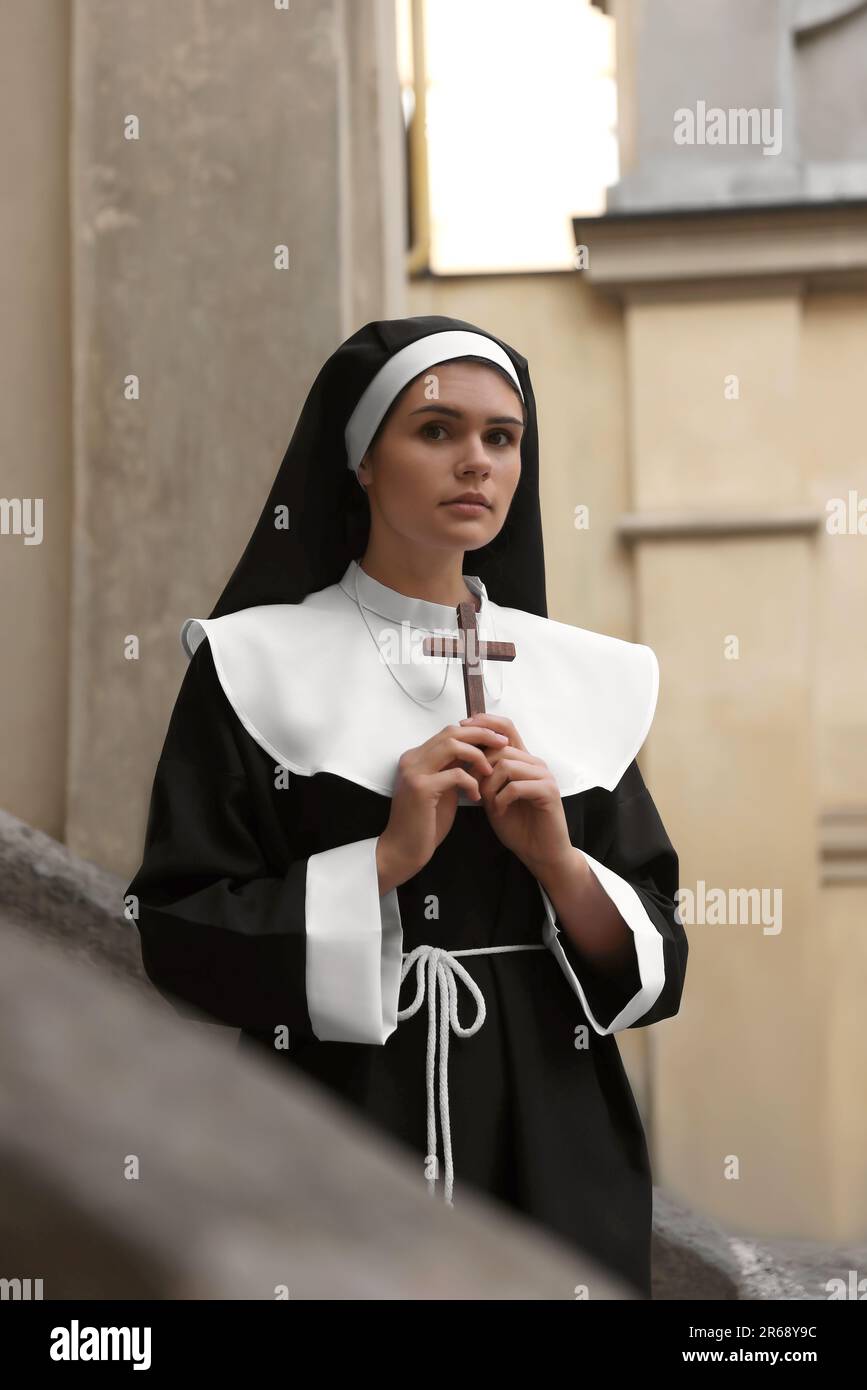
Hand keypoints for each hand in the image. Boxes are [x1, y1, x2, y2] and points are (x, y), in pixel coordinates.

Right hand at [378, 720, 510, 887]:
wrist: (404, 850)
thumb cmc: (425, 824)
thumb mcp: (442, 790)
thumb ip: (452, 770)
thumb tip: (477, 754)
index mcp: (415, 758)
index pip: (448, 732)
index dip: (475, 732)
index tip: (496, 740)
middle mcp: (412, 759)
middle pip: (451, 732)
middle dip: (481, 734)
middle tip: (503, 743)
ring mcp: (414, 772)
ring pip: (452, 745)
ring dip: (478, 755)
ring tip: (489, 771)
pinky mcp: (421, 788)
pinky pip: (456, 774)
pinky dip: (471, 782)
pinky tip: (476, 797)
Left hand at [460, 713, 573, 873]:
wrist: (540, 852)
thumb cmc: (516, 825)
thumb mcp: (493, 796)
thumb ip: (483, 776)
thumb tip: (463, 756)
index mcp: (523, 761)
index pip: (506, 728)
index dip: (485, 721)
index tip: (463, 725)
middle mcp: (535, 764)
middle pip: (501, 749)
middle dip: (480, 768)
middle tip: (474, 789)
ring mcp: (544, 776)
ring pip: (507, 765)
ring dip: (490, 786)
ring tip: (487, 803)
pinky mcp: (549, 792)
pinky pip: (516, 786)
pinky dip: (501, 799)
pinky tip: (499, 812)